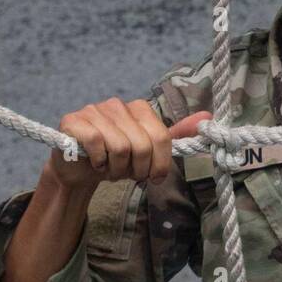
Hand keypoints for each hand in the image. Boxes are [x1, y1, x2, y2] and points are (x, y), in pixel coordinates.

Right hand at [46, 99, 212, 191]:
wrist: (79, 168)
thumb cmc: (117, 158)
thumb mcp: (149, 149)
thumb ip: (175, 136)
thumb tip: (208, 118)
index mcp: (139, 109)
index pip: (161, 137)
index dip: (159, 164)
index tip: (153, 176)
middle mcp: (116, 105)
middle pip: (142, 145)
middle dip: (136, 169)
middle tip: (126, 173)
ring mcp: (94, 110)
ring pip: (121, 147)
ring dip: (116, 169)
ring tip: (110, 168)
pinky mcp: (74, 121)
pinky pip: (98, 144)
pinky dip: (99, 162)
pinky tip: (95, 163)